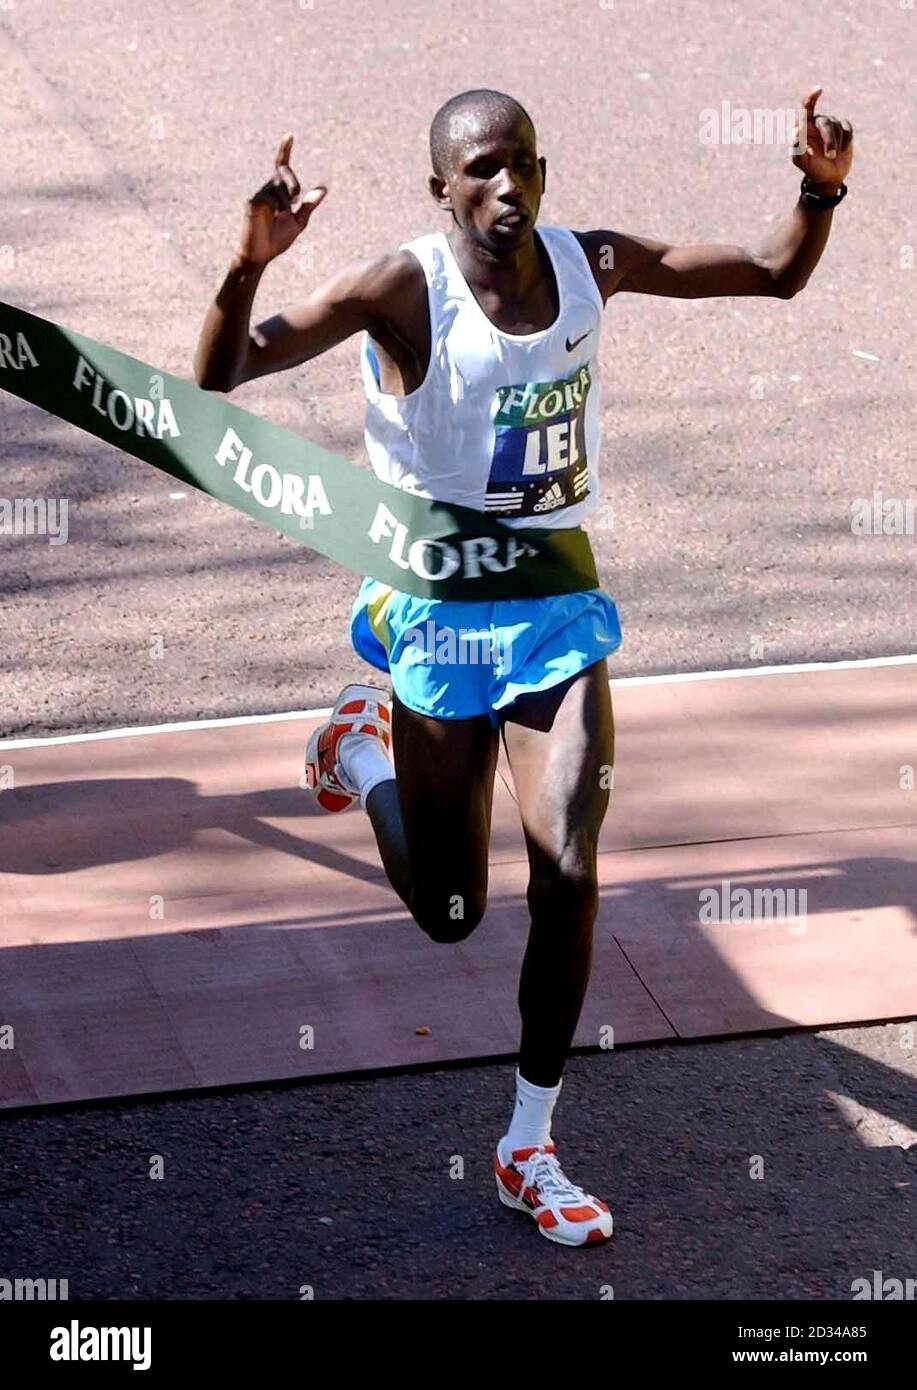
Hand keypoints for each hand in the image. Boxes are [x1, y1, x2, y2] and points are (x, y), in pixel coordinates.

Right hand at [236, 134, 326, 267]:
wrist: (261, 256)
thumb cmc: (276, 240)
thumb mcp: (298, 223)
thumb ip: (308, 206)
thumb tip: (323, 189)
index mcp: (278, 192)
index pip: (281, 167)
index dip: (285, 150)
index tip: (290, 135)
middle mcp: (267, 189)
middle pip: (283, 172)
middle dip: (294, 182)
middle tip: (297, 199)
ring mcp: (258, 194)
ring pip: (280, 187)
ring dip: (287, 203)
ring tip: (280, 217)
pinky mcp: (252, 202)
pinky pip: (271, 197)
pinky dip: (277, 208)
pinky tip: (272, 218)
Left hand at [792, 87, 853, 189]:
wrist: (828, 177)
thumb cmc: (812, 168)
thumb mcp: (802, 161)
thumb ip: (797, 148)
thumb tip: (796, 133)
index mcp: (804, 127)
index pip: (806, 108)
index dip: (812, 98)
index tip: (819, 90)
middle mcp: (816, 122)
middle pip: (824, 122)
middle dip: (829, 139)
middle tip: (830, 155)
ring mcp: (831, 124)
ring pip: (836, 126)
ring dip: (836, 143)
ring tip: (833, 156)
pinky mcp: (844, 128)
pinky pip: (847, 128)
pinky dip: (846, 140)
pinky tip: (843, 150)